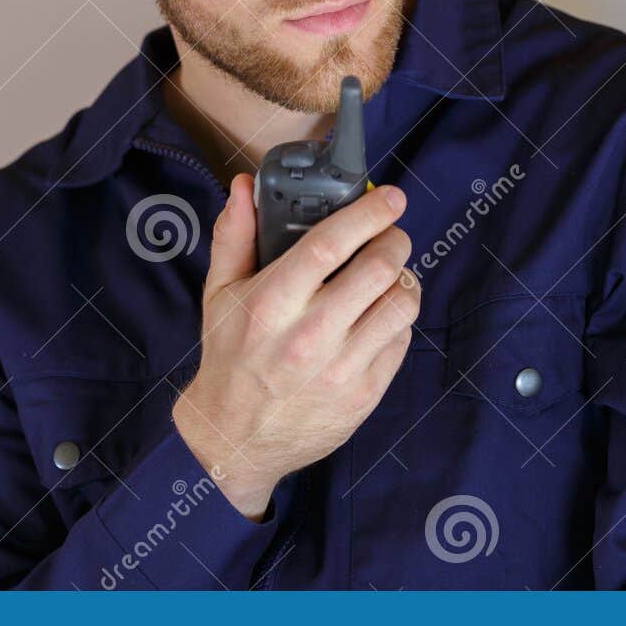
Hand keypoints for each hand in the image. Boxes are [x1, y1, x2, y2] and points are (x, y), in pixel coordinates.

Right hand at [172, 174, 419, 520]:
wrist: (234, 438)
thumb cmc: (230, 357)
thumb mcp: (220, 293)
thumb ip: (234, 236)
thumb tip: (244, 187)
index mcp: (272, 302)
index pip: (331, 244)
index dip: (368, 214)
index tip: (390, 198)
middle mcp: (310, 335)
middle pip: (378, 270)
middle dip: (395, 241)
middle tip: (391, 235)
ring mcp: (341, 368)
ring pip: (401, 304)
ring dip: (405, 278)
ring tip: (391, 273)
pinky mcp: (364, 394)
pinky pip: (401, 341)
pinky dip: (398, 318)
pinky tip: (380, 314)